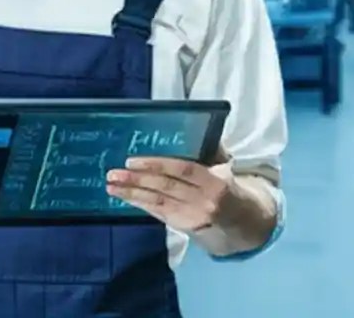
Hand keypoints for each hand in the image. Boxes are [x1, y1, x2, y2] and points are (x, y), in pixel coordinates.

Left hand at [106, 155, 233, 232]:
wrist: (241, 220)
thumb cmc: (228, 186)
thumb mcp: (226, 167)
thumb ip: (213, 150)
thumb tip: (199, 127)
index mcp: (216, 181)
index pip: (184, 170)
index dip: (158, 165)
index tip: (133, 160)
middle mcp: (204, 200)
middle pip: (166, 188)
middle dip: (137, 180)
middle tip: (114, 173)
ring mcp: (193, 215)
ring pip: (158, 202)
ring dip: (132, 194)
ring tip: (111, 186)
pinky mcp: (184, 226)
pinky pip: (159, 213)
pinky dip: (140, 204)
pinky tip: (125, 197)